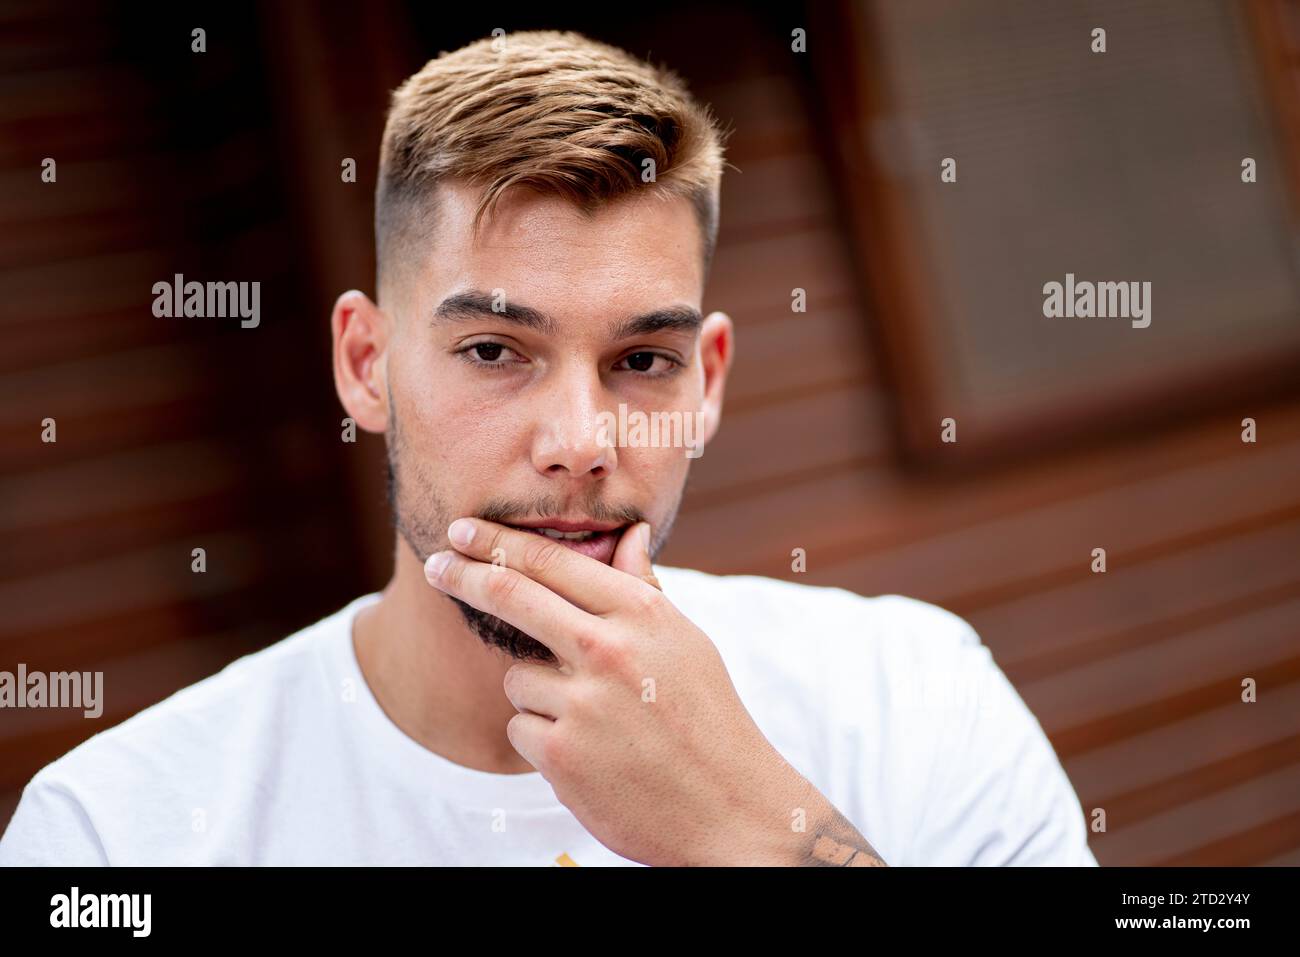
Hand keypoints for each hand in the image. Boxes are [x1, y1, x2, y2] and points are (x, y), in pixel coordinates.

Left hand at [422, 517, 865, 865]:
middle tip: (437, 565)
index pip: (552, 562)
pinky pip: (521, 729)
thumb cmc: (707, 718)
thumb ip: (644, 589)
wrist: (730, 809)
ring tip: (595, 722)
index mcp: (641, 614)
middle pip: (512, 595)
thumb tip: (628, 534)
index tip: (462, 531)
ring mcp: (583, 702)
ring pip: (517, 678)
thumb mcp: (686, 642)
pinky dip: (543, 740)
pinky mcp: (562, 754)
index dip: (498, 541)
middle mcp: (609, 649)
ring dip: (537, 695)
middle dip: (464, 574)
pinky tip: (590, 755)